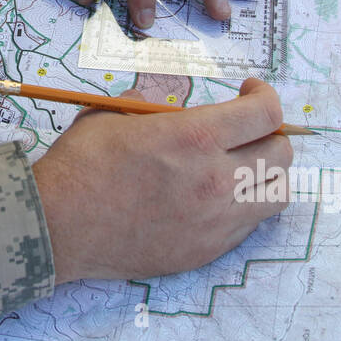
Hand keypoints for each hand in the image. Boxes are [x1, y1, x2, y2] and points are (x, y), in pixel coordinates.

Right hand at [31, 78, 291, 283]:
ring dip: (267, 171)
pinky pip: (250, 224)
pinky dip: (244, 204)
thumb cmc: (80, 166)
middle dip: (270, 131)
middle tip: (247, 127)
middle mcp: (216, 180)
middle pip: (281, 153)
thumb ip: (148, 104)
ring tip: (242, 163)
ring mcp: (215, 221)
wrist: (58, 226)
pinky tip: (217, 195)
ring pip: (277, 193)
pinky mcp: (207, 249)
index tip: (250, 91)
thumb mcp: (112, 115)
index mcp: (195, 138)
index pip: (266, 114)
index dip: (266, 96)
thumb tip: (161, 103)